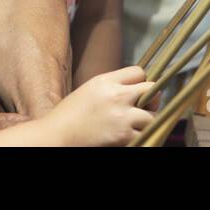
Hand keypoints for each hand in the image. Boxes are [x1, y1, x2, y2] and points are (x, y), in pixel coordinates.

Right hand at [40, 65, 154, 146]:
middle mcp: (116, 95)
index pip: (139, 72)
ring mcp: (121, 116)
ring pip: (152, 116)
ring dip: (147, 122)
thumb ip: (112, 86)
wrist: (57, 135)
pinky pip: (144, 134)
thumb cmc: (70, 115)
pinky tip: (131, 137)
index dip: (141, 82)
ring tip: (138, 126)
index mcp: (106, 81)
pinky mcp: (122, 136)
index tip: (138, 92)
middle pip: (151, 90)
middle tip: (145, 108)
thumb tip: (135, 89)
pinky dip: (141, 137)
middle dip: (151, 100)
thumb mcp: (90, 89)